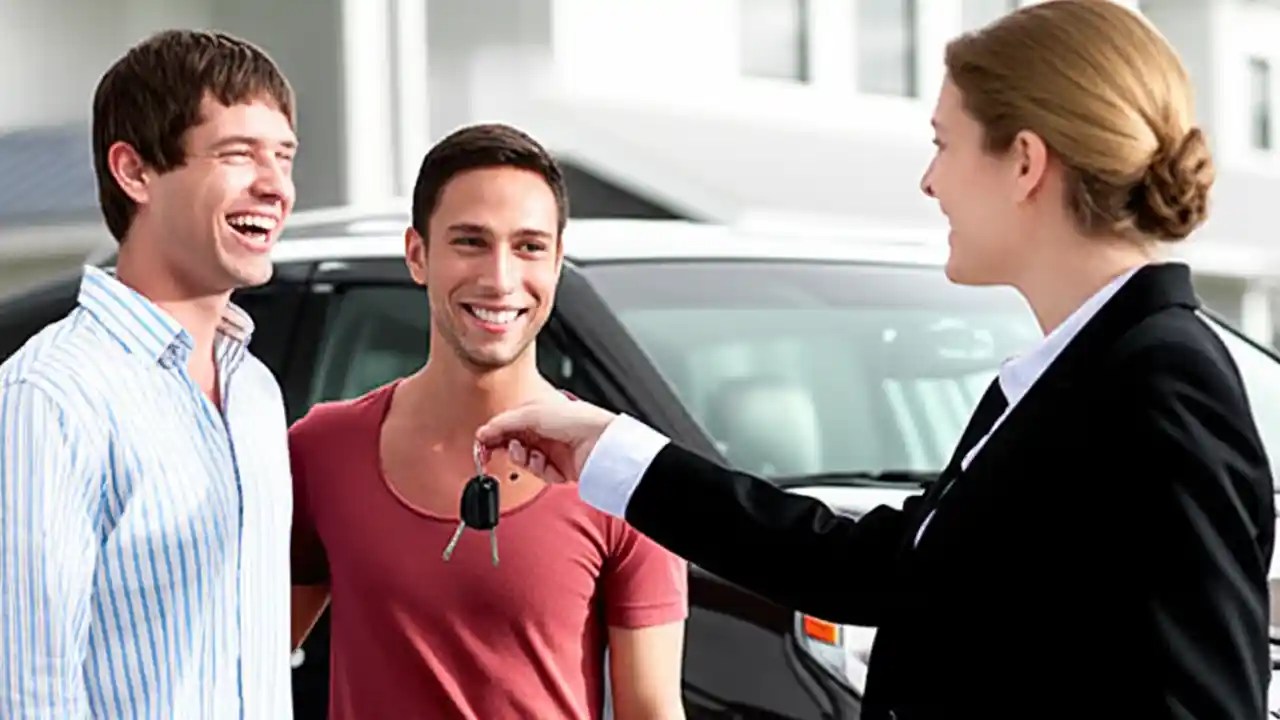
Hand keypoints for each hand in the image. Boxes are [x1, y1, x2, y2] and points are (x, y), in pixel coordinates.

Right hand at [475, 397, 617, 483]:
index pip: (508, 423)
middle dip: (505, 447)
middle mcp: (545, 431)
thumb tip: (484, 431)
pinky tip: (546, 464)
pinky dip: (541, 470)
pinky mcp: (560, 469)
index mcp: (539, 412)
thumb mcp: (532, 413)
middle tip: (493, 452)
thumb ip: (504, 422)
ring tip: (529, 455)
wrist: (600, 442)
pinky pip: (540, 474)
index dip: (493, 432)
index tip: (481, 441)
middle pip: (513, 443)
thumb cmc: (576, 419)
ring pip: (524, 461)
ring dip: (523, 459)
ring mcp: (552, 450)